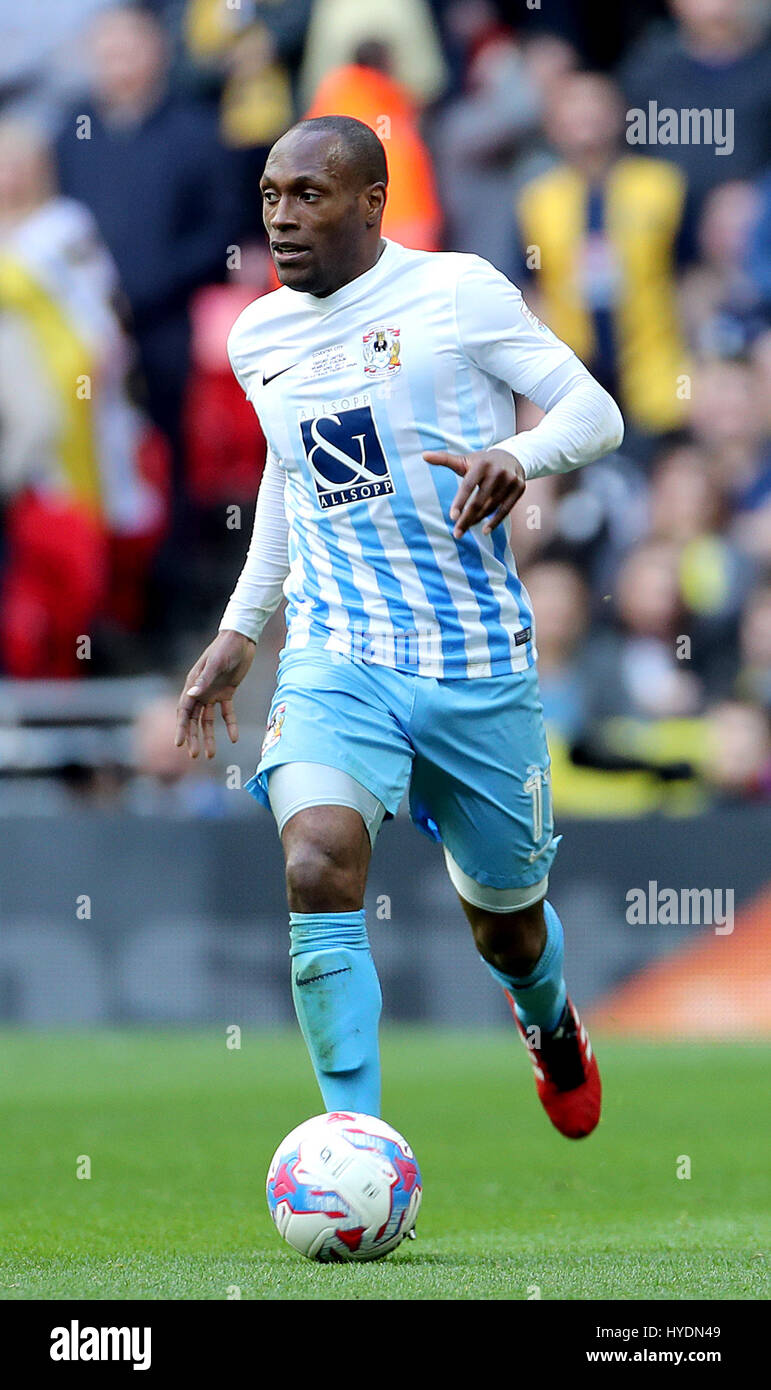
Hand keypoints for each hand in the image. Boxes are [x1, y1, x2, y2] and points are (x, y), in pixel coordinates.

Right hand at [174, 630, 255, 758]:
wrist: (241, 638)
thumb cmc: (225, 648)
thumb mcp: (215, 664)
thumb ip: (204, 680)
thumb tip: (192, 695)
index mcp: (192, 685)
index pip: (184, 711)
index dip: (181, 728)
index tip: (179, 744)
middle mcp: (200, 691)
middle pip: (193, 719)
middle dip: (193, 737)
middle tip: (194, 755)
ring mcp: (212, 693)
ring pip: (208, 720)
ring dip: (209, 736)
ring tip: (210, 755)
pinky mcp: (227, 692)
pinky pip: (227, 713)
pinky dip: (230, 725)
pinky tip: (234, 738)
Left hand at [423, 447, 525, 537]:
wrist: (513, 456)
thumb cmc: (482, 462)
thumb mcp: (464, 460)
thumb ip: (444, 459)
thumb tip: (423, 455)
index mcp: (481, 464)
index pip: (468, 486)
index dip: (460, 502)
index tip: (452, 517)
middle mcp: (497, 472)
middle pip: (479, 501)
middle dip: (467, 519)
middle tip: (456, 533)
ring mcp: (510, 480)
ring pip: (491, 507)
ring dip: (477, 520)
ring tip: (465, 528)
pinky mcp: (519, 488)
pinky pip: (505, 509)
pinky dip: (495, 521)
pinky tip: (485, 530)